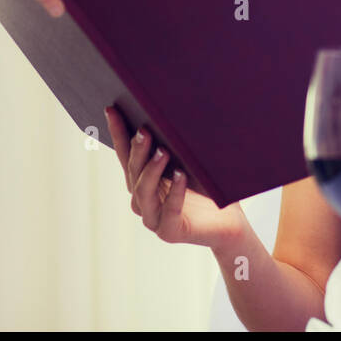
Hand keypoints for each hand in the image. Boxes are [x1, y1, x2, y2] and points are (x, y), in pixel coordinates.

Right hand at [104, 107, 245, 248]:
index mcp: (144, 181)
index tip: (112, 109)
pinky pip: (169, 210)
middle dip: (137, 150)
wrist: (229, 224)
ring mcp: (154, 218)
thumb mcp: (192, 164)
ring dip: (152, 170)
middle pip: (134, 171)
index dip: (118, 133)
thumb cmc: (209, 190)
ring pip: (144, 191)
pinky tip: (180, 176)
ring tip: (163, 152)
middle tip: (144, 131)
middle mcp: (143, 200)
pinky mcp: (169, 231)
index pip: (126, 155)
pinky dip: (174, 192)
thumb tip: (177, 112)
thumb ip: (179, 147)